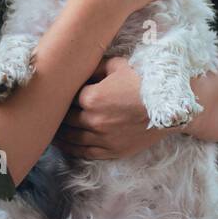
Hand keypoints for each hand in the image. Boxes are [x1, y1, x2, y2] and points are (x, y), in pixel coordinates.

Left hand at [53, 56, 169, 160]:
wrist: (168, 106)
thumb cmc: (143, 82)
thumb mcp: (117, 65)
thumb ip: (93, 67)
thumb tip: (79, 69)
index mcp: (91, 98)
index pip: (66, 99)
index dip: (60, 96)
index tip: (54, 95)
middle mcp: (93, 120)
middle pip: (66, 120)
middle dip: (58, 116)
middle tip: (49, 113)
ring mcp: (103, 138)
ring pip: (72, 139)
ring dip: (59, 135)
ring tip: (51, 131)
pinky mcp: (112, 151)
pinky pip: (85, 152)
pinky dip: (71, 149)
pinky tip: (64, 145)